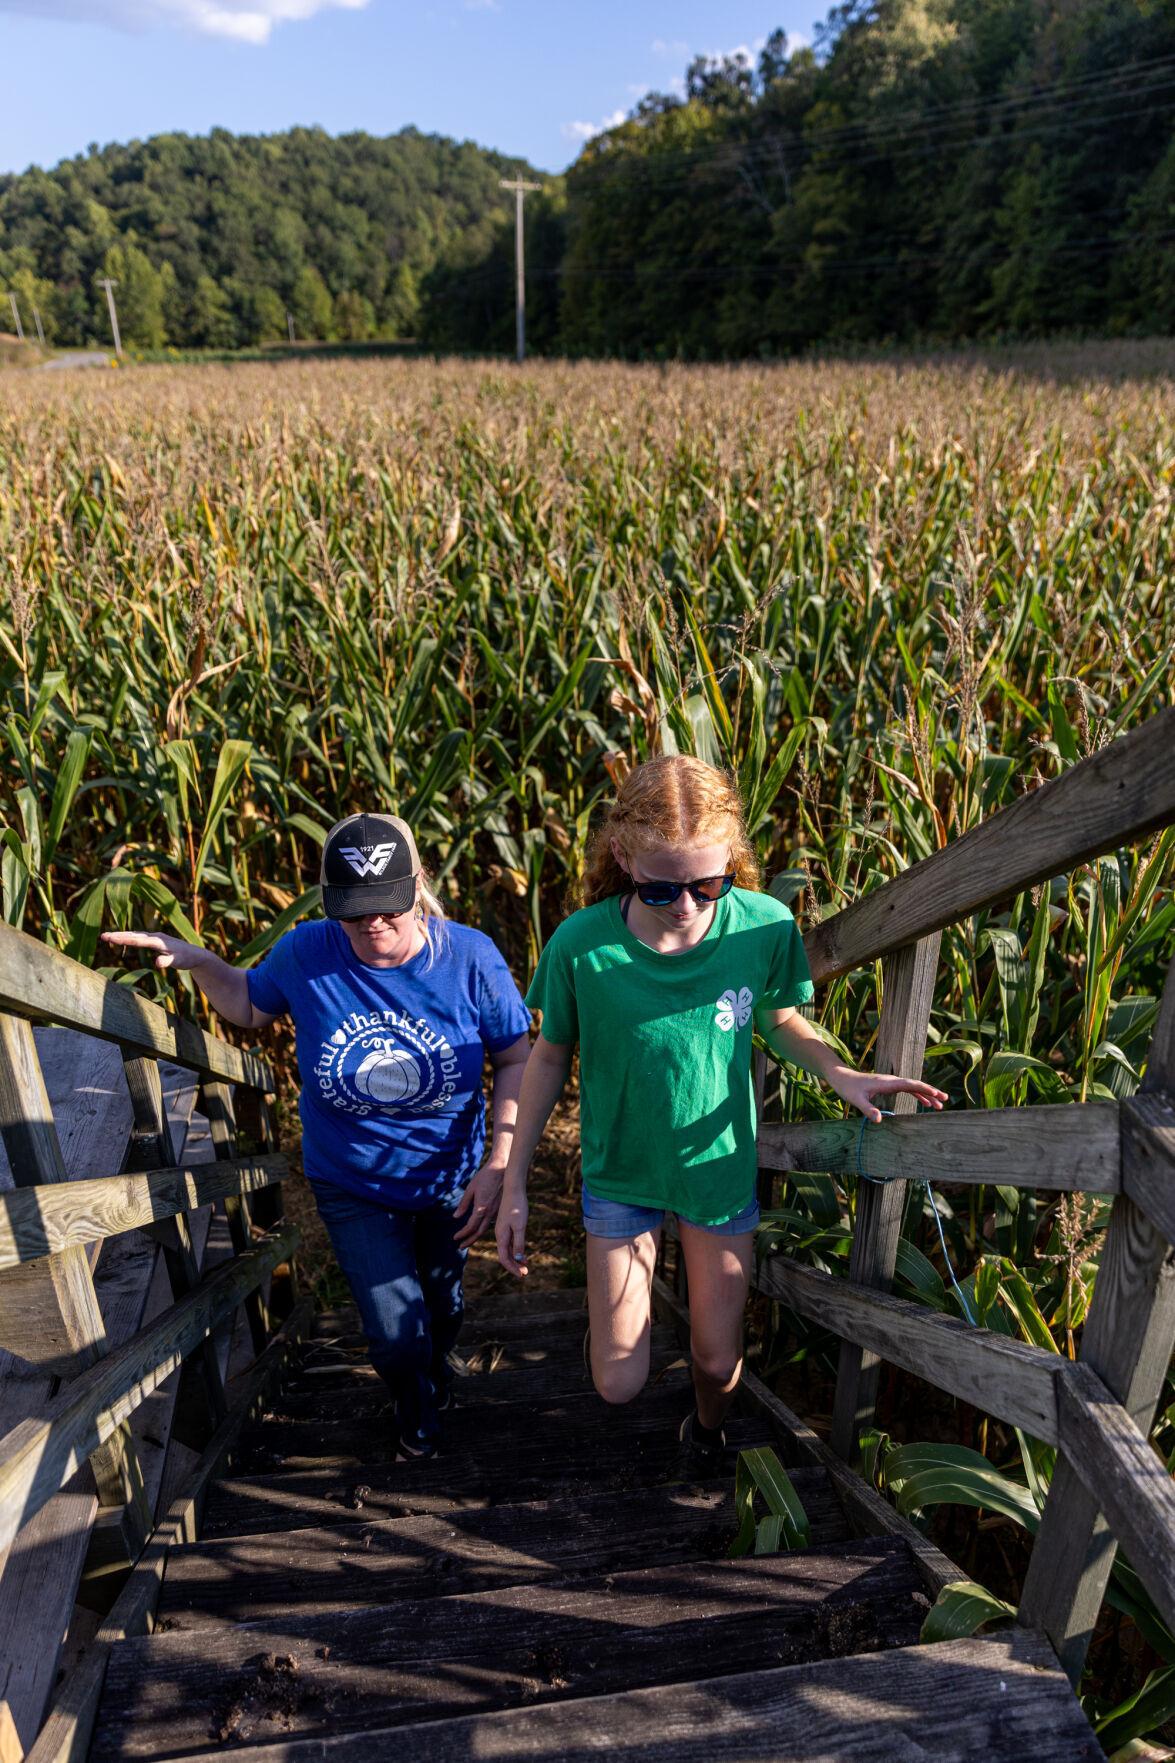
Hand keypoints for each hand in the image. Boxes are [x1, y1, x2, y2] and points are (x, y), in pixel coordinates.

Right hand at [101, 930, 205, 970]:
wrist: (196, 954)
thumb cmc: (187, 959)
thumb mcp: (178, 962)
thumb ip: (167, 962)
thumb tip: (157, 963)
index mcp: (158, 941)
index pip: (137, 940)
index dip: (122, 939)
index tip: (109, 938)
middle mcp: (155, 936)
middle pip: (133, 935)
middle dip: (117, 935)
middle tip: (102, 936)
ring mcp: (155, 937)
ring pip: (135, 934)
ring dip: (121, 935)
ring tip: (106, 936)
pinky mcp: (156, 940)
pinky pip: (139, 937)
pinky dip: (129, 936)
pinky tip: (123, 937)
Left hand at [453, 1161, 505, 1248]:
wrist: (502, 1169)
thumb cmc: (485, 1177)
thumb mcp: (471, 1189)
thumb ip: (464, 1204)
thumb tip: (456, 1217)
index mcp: (481, 1207)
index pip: (471, 1226)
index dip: (462, 1234)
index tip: (455, 1238)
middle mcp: (490, 1212)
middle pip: (479, 1232)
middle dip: (469, 1240)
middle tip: (461, 1247)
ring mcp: (497, 1211)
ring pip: (486, 1228)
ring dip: (476, 1236)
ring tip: (469, 1240)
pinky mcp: (501, 1208)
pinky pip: (491, 1222)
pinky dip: (484, 1228)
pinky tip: (480, 1229)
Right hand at [495, 1181, 528, 1277]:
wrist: (514, 1188)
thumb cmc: (517, 1206)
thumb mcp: (520, 1226)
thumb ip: (518, 1242)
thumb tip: (518, 1258)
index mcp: (501, 1236)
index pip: (504, 1258)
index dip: (512, 1268)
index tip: (521, 1275)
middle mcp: (500, 1234)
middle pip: (505, 1255)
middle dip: (514, 1266)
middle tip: (525, 1273)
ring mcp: (503, 1230)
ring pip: (508, 1249)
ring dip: (516, 1259)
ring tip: (525, 1267)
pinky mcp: (508, 1225)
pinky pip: (510, 1241)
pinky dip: (516, 1249)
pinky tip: (523, 1253)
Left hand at [828, 1065, 946, 1124]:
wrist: (841, 1077)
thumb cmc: (848, 1088)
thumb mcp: (857, 1101)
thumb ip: (868, 1110)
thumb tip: (879, 1120)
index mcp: (887, 1083)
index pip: (911, 1084)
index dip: (925, 1089)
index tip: (938, 1095)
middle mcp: (892, 1080)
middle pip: (916, 1085)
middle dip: (931, 1092)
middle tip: (945, 1100)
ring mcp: (891, 1082)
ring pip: (913, 1087)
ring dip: (927, 1094)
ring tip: (940, 1105)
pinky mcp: (888, 1086)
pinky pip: (907, 1089)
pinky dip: (918, 1095)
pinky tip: (925, 1103)